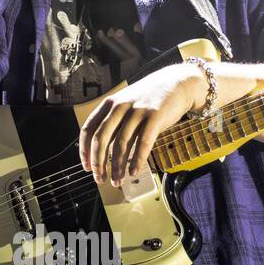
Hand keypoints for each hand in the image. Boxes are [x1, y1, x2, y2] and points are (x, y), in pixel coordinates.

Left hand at [79, 62, 257, 184]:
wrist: (179, 84)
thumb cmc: (151, 98)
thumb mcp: (127, 103)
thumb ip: (114, 122)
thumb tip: (101, 150)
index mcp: (110, 104)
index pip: (88, 129)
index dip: (85, 151)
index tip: (86, 166)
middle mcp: (120, 106)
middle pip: (101, 139)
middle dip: (98, 163)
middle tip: (99, 178)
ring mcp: (137, 111)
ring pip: (121, 144)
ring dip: (117, 166)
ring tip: (117, 180)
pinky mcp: (155, 117)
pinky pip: (142, 143)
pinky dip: (136, 160)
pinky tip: (133, 172)